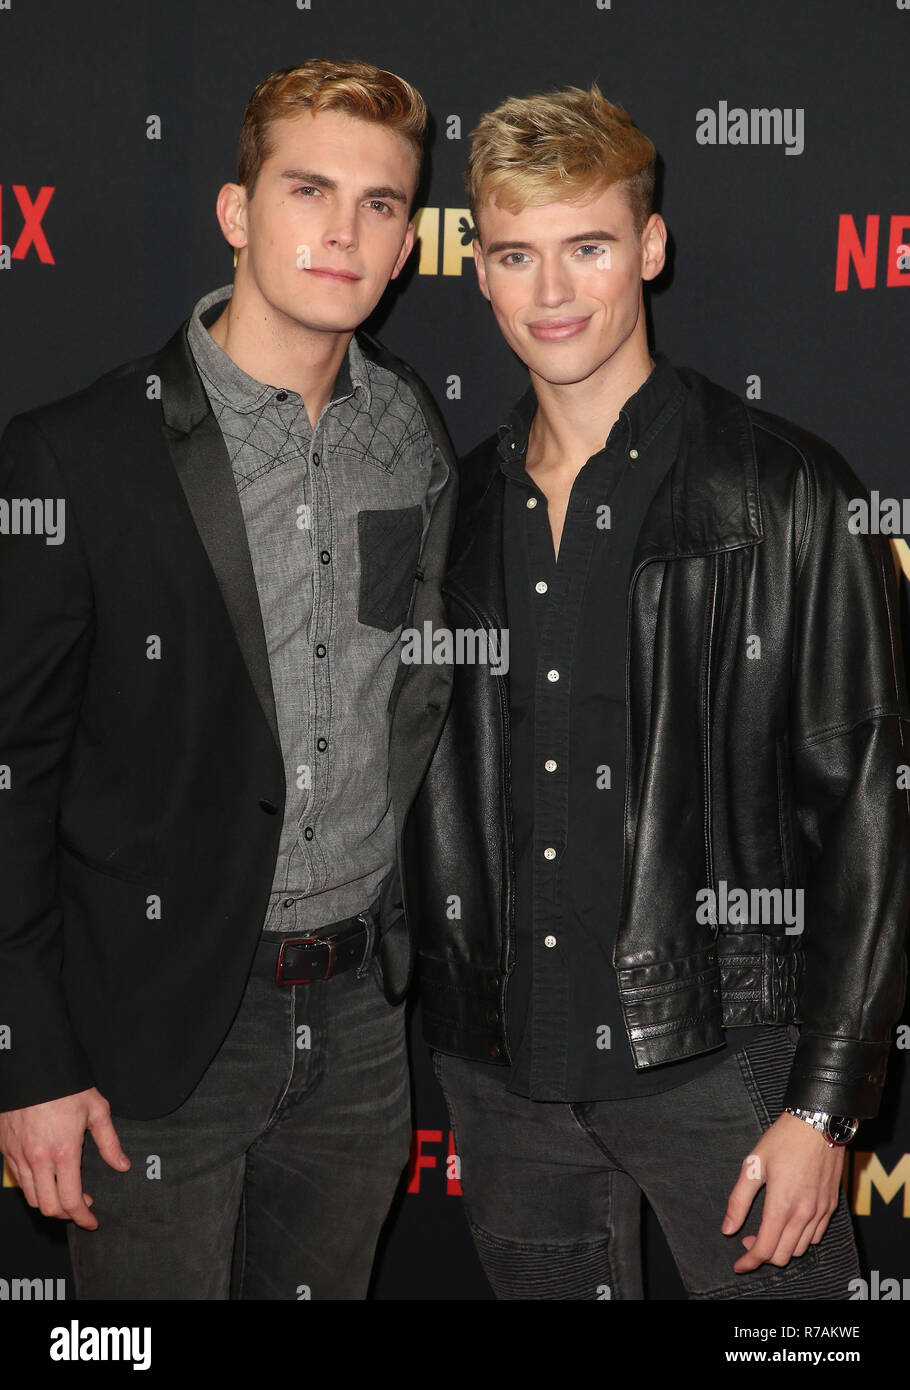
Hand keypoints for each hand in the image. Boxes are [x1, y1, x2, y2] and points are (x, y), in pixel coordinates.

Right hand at [0, 1087, 129, 1229]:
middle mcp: (38, 1159)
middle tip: (82, 1207)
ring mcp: (18, 1156)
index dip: (83, 1217)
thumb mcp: (97, 1110)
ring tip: (66, 1194)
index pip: (71, 1201)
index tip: (92, 1221)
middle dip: (67, 1215)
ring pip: (31, 1197)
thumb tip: (122, 1165)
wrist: (33, 1067)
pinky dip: (34, 1187)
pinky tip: (48, 1177)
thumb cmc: (67, 1087)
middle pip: (48, 1207)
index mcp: (63, 1152)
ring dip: (49, 1203)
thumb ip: (109, 1142)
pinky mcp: (6, 1149)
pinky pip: (19, 1179)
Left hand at [721, 1111, 844, 1272]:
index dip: (749, 1262)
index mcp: (781, 1205)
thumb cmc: (783, 1140)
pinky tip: (789, 1224)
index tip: (739, 1265)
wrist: (818, 1123)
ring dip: (782, 1248)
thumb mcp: (753, 1165)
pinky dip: (800, 1239)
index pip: (765, 1249)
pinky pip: (816, 1236)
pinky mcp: (830, 1206)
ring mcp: (820, 1211)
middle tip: (748, 1240)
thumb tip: (727, 1229)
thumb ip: (738, 1200)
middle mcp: (804, 1214)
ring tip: (767, 1231)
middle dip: (763, 1255)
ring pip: (800, 1249)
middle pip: (783, 1255)